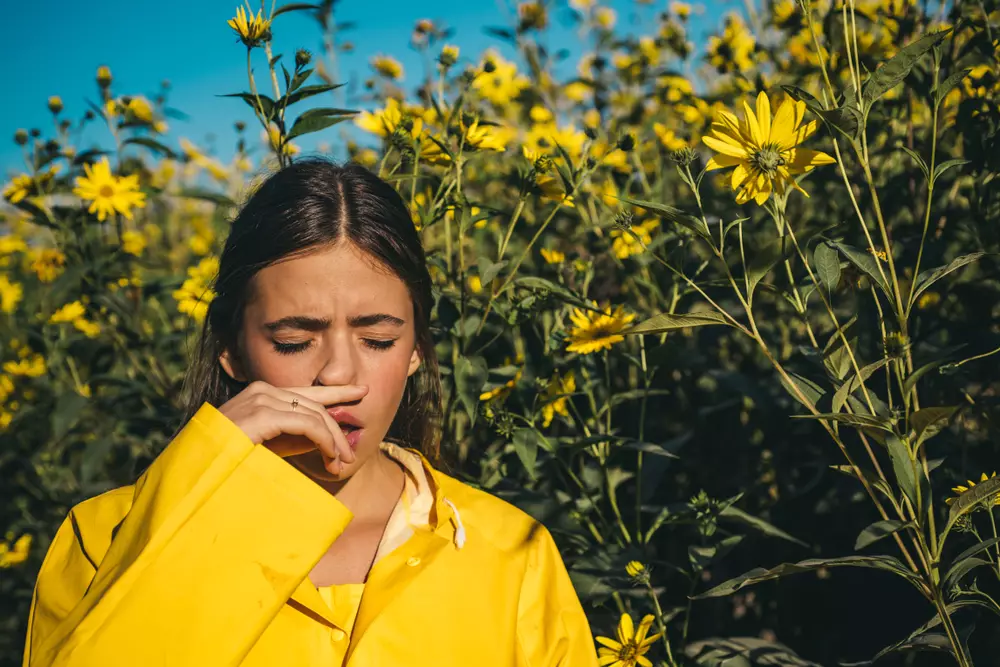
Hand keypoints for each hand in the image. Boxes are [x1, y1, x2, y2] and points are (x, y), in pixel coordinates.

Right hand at [218, 381, 367, 474]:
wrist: (200, 474)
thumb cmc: (234, 462)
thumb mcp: (274, 446)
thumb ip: (298, 437)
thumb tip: (330, 437)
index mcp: (263, 395)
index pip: (307, 391)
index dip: (337, 392)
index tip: (362, 391)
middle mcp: (262, 391)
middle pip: (315, 404)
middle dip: (337, 431)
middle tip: (348, 458)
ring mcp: (260, 400)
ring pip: (314, 414)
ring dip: (333, 441)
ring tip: (340, 464)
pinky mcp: (261, 415)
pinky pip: (306, 424)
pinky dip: (323, 440)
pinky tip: (329, 457)